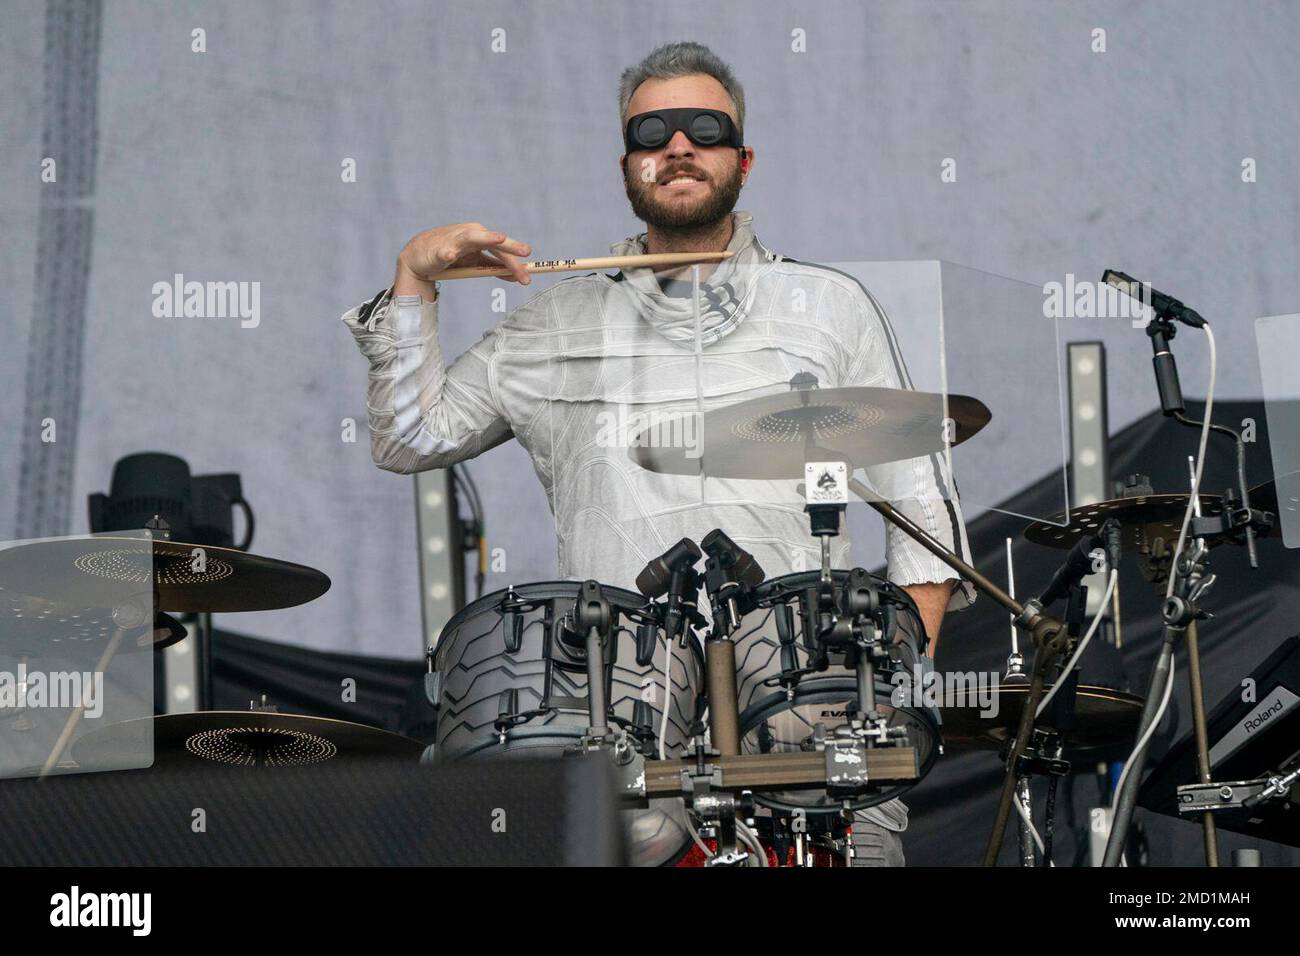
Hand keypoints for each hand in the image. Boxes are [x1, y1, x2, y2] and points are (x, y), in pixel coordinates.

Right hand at [394, 222, 531, 296]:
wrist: (420, 256)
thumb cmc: (452, 256)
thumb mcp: (476, 263)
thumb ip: (494, 267)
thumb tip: (516, 276)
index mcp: (481, 238)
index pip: (502, 250)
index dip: (515, 263)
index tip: (527, 277)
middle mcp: (471, 234)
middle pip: (493, 241)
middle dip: (509, 247)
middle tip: (526, 252)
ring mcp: (455, 239)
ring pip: (472, 238)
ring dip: (486, 237)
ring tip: (499, 239)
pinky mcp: (439, 249)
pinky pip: (444, 251)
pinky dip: (448, 252)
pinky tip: (451, 255)